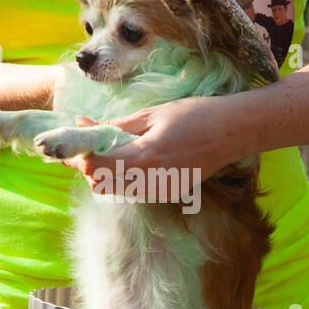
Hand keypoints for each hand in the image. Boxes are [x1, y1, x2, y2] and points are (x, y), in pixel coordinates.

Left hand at [58, 95, 244, 190]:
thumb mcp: (151, 115)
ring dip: (106, 173)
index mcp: (144, 158)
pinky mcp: (169, 193)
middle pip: (101, 184)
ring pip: (116, 191)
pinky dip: (125, 177)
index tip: (75, 140)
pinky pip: (135, 191)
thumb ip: (115, 126)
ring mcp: (161, 191)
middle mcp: (151, 181)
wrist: (233, 132)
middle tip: (90, 143)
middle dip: (89, 166)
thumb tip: (83, 125)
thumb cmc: (195, 115)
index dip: (79, 156)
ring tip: (111, 148)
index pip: (95, 168)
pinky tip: (134, 158)